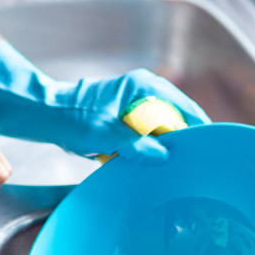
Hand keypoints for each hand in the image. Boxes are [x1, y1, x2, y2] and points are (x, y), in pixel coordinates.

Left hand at [0, 40, 208, 157]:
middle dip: (182, 141)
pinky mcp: (125, 117)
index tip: (209, 149)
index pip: (185, 107)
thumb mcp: (107, 135)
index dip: (199, 128)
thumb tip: (164, 156)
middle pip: (176, 118)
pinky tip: (149, 164)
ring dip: (163, 147)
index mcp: (144, 86)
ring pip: (161, 129)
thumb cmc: (72, 118)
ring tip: (174, 167)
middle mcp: (144, 91)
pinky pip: (146, 134)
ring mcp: (135, 104)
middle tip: (193, 164)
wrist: (45, 116)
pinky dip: (148, 148)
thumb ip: (138, 145)